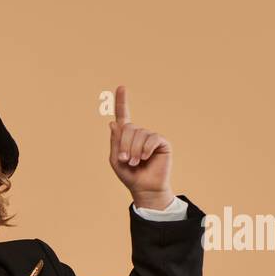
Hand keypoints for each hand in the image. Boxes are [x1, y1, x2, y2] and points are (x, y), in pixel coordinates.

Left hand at [108, 84, 173, 208]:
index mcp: (126, 136)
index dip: (122, 102)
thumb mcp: (116, 160)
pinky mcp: (161, 142)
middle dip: (124, 144)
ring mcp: (150, 137)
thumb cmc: (130, 175)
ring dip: (134, 150)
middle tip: (126, 160)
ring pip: (140, 134)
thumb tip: (113, 122)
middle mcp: (139, 134)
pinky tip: (145, 157)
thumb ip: (115, 142)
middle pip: (129, 128)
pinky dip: (146, 148)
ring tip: (136, 162)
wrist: (145, 188)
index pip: (124, 116)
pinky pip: (152, 138)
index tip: (121, 87)